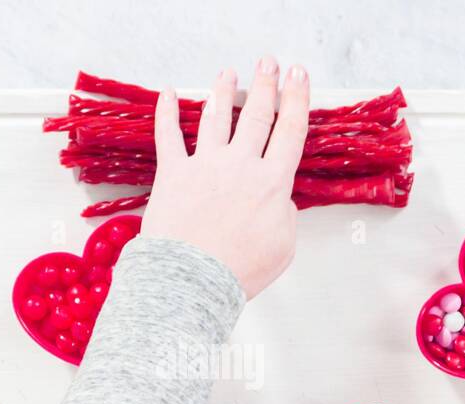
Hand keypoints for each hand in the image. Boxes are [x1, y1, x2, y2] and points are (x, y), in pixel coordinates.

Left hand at [139, 56, 309, 299]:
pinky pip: (168, 136)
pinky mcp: (173, 174)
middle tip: (269, 64)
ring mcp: (204, 165)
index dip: (297, 99)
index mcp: (271, 182)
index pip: (290, 131)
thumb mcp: (283, 247)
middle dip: (266, 84)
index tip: (298, 77)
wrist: (193, 280)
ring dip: (224, 92)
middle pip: (257, 115)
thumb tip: (280, 202)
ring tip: (228, 74)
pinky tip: (168, 94)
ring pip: (216, 117)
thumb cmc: (238, 270)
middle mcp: (240, 165)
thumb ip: (286, 216)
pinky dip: (166, 112)